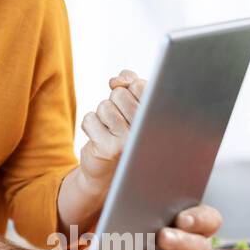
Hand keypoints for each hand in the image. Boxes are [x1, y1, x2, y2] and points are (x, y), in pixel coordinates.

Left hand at [79, 68, 145, 188]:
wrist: (109, 168)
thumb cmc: (123, 130)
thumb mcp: (131, 104)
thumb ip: (129, 84)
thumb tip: (117, 81)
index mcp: (159, 117)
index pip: (139, 85)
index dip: (128, 88)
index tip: (131, 103)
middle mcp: (149, 130)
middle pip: (119, 94)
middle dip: (114, 103)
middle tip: (120, 122)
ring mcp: (130, 141)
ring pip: (104, 106)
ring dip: (101, 116)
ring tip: (111, 131)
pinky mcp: (109, 149)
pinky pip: (89, 119)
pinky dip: (90, 125)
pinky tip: (100, 138)